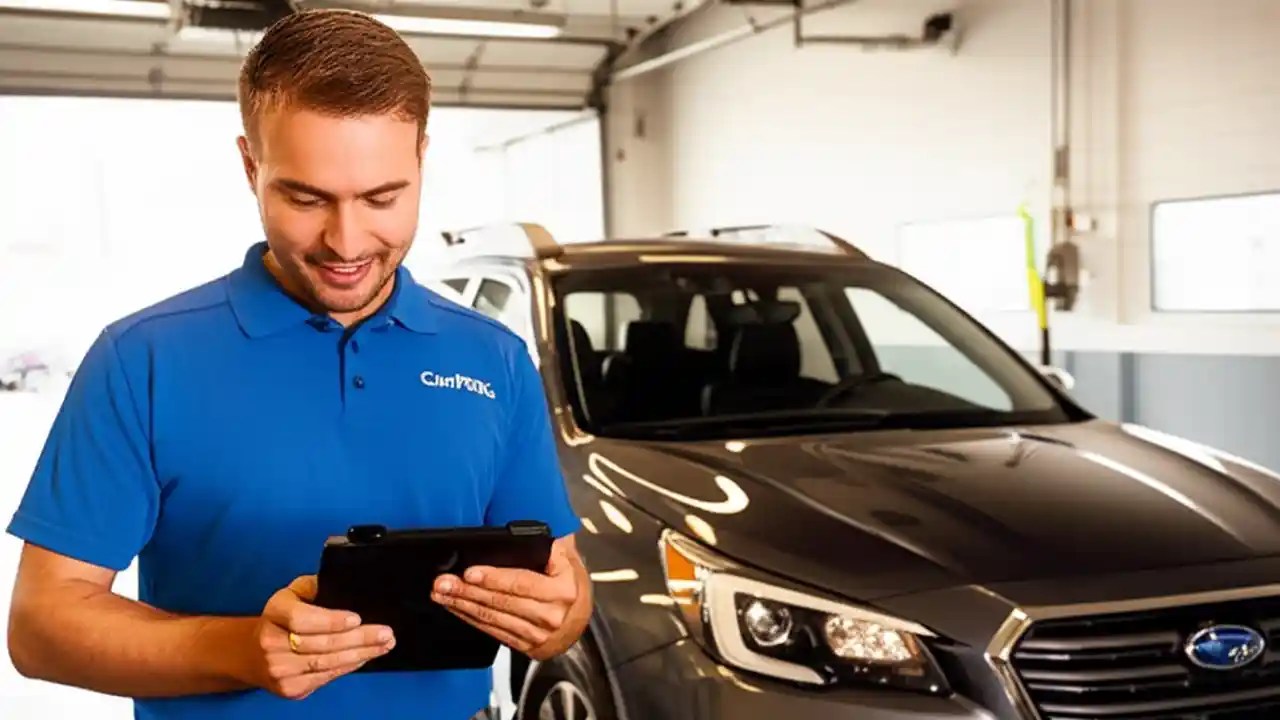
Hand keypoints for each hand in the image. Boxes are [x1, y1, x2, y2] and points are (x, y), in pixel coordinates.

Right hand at [242, 575, 394, 699]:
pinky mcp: (289, 687)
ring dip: (361, 654)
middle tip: (385, 633)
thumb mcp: (296, 592)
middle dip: (359, 639)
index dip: (330, 620)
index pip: (301, 619)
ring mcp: (279, 668)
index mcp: (274, 611)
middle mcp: (271, 642)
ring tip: (384, 645)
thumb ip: (318, 586)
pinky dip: (349, 667)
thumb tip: (348, 584)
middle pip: (321, 644)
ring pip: (327, 663)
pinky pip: (326, 677)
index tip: (356, 618)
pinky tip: (365, 657)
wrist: (255, 653)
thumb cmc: (285, 617)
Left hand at [432, 536, 588, 659]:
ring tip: (442, 595)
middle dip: (468, 592)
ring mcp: (541, 635)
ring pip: (495, 619)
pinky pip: (496, 633)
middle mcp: (552, 614)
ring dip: (463, 607)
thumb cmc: (570, 582)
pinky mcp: (529, 647)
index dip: (493, 578)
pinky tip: (458, 610)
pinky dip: (473, 621)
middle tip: (443, 583)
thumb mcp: (566, 558)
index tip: (469, 572)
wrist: (581, 617)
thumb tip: (522, 533)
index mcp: (563, 588)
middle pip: (502, 602)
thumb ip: (548, 544)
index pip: (521, 582)